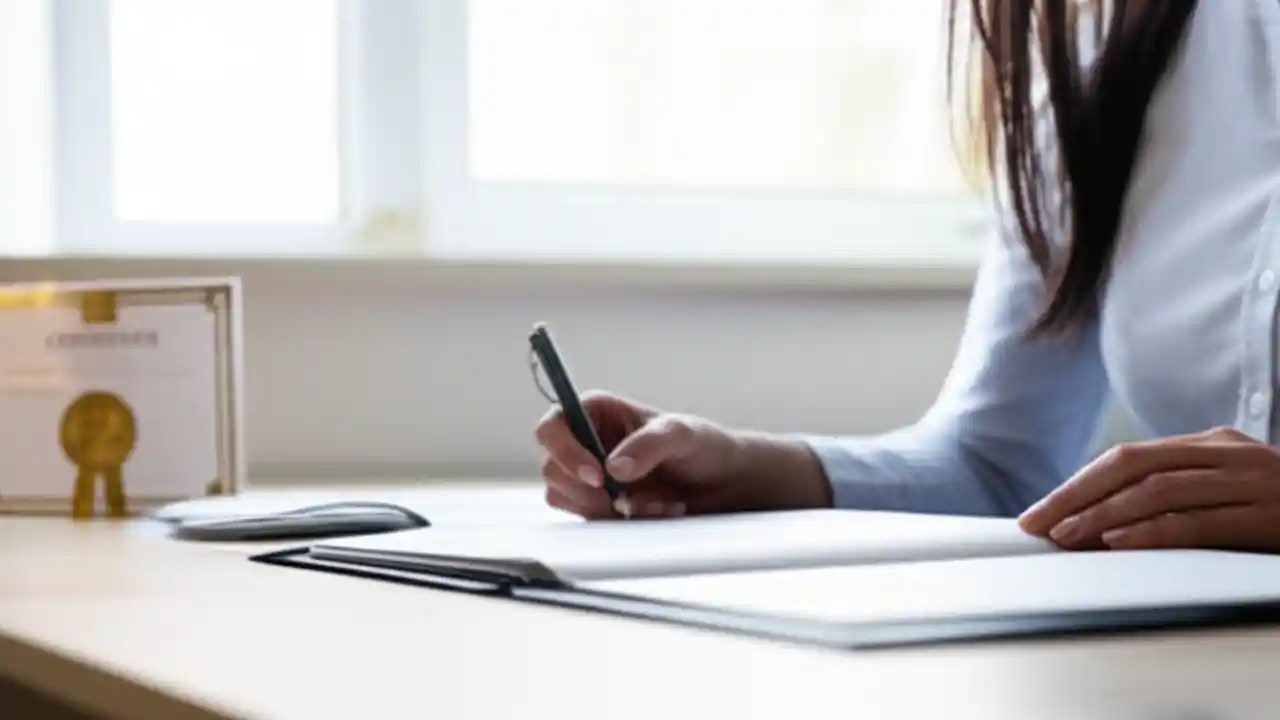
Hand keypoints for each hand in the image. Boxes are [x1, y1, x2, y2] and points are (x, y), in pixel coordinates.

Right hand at [534, 391, 829, 519]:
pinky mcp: (601, 506)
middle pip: (553, 470)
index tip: (597, 475)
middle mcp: (586, 442)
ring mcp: (591, 477)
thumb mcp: (682, 435)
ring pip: (565, 499)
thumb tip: (614, 468)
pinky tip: (657, 511)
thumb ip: (649, 445)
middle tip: (622, 498)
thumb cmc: (705, 446)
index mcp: (596, 412)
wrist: (726, 485)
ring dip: (609, 509)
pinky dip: (622, 522)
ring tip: (655, 503)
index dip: (563, 451)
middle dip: (588, 490)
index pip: (552, 427)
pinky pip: (592, 520)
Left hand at [1019, 427, 1279, 551]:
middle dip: (1076, 496)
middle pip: (1132, 466)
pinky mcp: (1270, 518)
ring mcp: (1254, 483)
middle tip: (1036, 525)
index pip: (1129, 458)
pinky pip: (1199, 522)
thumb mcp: (1232, 490)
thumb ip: (1182, 494)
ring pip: (1159, 491)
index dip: (1078, 485)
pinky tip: (1119, 543)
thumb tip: (1102, 523)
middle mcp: (1231, 455)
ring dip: (1103, 516)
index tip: (1038, 513)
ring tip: (1066, 536)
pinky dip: (1153, 532)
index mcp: (1215, 444)